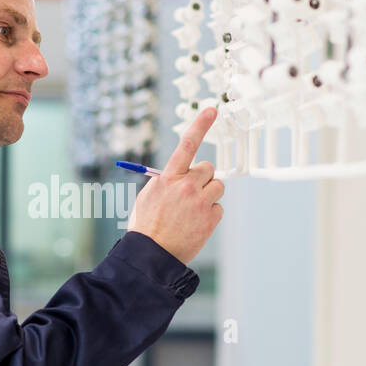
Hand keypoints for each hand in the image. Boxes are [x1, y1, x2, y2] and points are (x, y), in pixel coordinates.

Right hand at [126, 107, 225, 265]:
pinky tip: (195, 224)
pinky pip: (218, 207)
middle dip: (202, 178)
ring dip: (208, 195)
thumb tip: (179, 173)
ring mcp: (200, 202)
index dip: (200, 124)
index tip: (212, 109)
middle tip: (190, 194)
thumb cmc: (147, 227)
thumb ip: (165, 182)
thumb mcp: (149, 197)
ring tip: (192, 211)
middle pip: (208, 168)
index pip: (187, 144)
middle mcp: (186, 186)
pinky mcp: (210, 218)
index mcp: (168, 178)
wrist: (151, 255)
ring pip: (217, 186)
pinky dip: (210, 214)